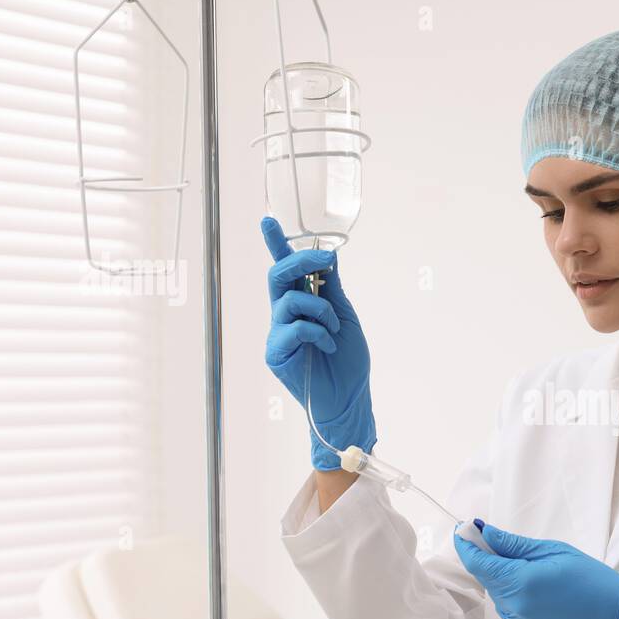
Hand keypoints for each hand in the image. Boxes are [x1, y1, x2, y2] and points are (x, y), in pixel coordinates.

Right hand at [262, 216, 376, 469]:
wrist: (350, 398)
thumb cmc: (348, 362)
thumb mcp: (345, 316)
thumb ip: (332, 289)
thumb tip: (328, 256)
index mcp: (301, 303)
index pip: (286, 269)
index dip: (277, 244)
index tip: (268, 220)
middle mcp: (283, 315)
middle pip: (278, 275)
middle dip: (302, 262)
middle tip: (326, 262)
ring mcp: (277, 333)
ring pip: (290, 300)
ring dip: (321, 310)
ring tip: (334, 331)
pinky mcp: (275, 353)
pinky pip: (293, 327)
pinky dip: (317, 333)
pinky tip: (327, 346)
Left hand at [453, 520, 618, 618]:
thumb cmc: (593, 579)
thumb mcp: (555, 552)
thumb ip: (514, 546)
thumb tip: (485, 534)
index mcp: (520, 583)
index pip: (479, 564)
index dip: (467, 545)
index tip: (463, 530)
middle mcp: (515, 608)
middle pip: (488, 580)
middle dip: (488, 560)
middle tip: (500, 542)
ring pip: (499, 597)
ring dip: (505, 580)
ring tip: (533, 570)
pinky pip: (512, 612)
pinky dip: (516, 597)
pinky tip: (541, 591)